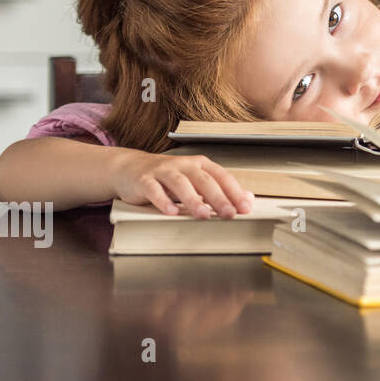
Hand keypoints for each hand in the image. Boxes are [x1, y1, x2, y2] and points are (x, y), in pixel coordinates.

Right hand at [113, 150, 254, 218]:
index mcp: (200, 164)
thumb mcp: (196, 180)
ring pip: (181, 183)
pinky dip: (163, 201)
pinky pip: (154, 190)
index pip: (222, 177)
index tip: (245, 208)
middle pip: (204, 180)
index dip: (234, 192)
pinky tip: (171, 212)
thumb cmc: (168, 177)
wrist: (131, 168)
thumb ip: (220, 189)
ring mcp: (163, 171)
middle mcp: (184, 165)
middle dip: (218, 198)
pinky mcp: (145, 180)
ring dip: (193, 199)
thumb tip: (248, 198)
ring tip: (202, 215)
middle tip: (229, 214)